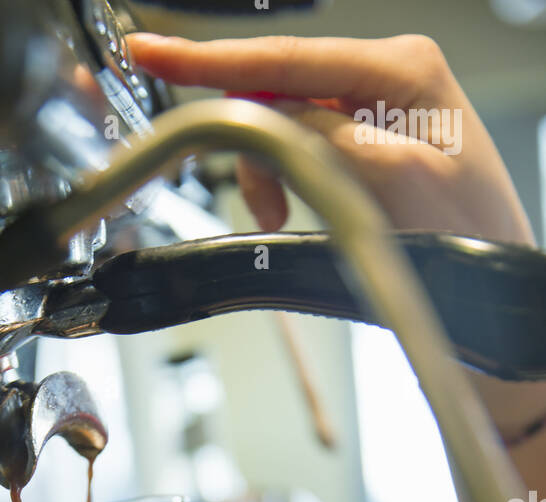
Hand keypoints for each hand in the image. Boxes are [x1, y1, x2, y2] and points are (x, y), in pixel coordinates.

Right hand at [128, 32, 535, 245]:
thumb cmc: (468, 247)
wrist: (492, 305)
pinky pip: (299, 149)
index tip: (152, 52)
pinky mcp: (365, 144)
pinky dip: (284, 183)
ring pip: (281, 123)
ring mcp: (377, 109)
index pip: (285, 57)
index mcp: (402, 69)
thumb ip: (320, 139)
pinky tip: (300, 211)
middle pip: (276, 88)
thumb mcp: (389, 185)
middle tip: (266, 208)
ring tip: (286, 217)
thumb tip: (265, 115)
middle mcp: (389, 76)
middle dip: (252, 144)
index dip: (209, 60)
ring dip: (268, 173)